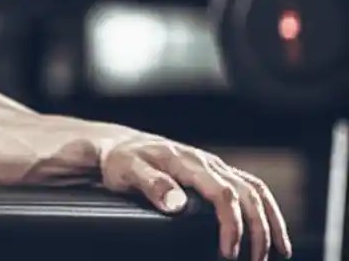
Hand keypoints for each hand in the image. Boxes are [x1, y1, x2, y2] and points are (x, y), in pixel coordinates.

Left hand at [100, 134, 290, 259]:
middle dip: (258, 229)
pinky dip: (265, 208)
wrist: (118, 146)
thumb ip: (151, 185)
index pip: (223, 194)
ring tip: (277, 251)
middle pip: (248, 194)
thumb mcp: (127, 171)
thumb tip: (176, 203)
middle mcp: (206, 162)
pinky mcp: (215, 171)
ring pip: (255, 189)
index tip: (229, 252)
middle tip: (255, 260)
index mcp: (187, 162)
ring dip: (271, 220)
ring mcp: (213, 165)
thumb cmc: (121, 160)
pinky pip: (249, 186)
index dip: (231, 224)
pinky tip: (268, 226)